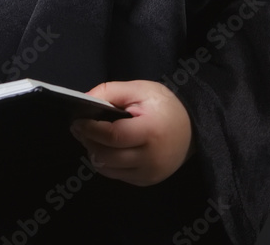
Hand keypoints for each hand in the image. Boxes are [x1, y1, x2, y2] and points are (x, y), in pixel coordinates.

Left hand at [70, 80, 196, 185]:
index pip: (113, 137)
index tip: (76, 121)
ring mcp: (150, 173)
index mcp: (150, 132)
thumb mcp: (139, 88)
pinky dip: (106, 163)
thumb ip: (110, 92)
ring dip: (95, 154)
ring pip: (110, 170)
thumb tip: (85, 100)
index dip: (90, 130)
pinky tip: (105, 148)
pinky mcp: (148, 181)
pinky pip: (118, 176)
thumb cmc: (164, 105)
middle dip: (88, 142)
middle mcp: (151, 158)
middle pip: (108, 157)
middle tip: (78, 128)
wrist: (193, 128)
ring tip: (90, 138)